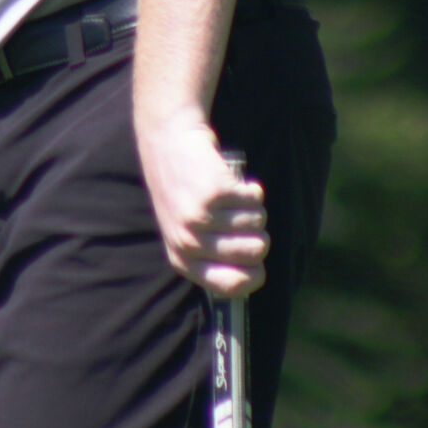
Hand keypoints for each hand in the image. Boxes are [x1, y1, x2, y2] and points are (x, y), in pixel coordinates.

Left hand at [137, 116, 267, 296]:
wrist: (168, 143)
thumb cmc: (181, 190)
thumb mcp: (182, 230)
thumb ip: (209, 255)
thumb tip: (250, 276)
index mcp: (181, 258)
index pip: (231, 284)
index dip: (254, 275)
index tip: (258, 263)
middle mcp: (189, 242)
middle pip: (255, 252)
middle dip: (258, 232)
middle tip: (240, 216)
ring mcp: (200, 217)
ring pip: (257, 222)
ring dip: (252, 206)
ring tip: (230, 195)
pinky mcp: (214, 192)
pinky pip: (255, 199)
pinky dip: (251, 188)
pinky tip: (232, 180)